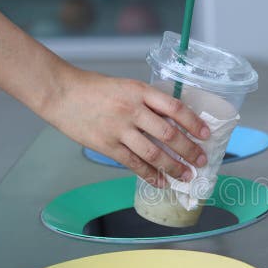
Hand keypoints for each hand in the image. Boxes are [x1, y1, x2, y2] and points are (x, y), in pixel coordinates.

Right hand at [43, 65, 209, 186]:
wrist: (61, 93)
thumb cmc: (94, 89)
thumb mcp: (127, 86)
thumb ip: (148, 102)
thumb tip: (174, 121)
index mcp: (140, 91)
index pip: (175, 107)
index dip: (194, 122)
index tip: (206, 134)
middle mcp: (132, 110)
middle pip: (168, 134)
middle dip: (189, 150)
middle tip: (201, 160)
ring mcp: (119, 129)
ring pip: (154, 153)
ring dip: (173, 167)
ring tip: (186, 175)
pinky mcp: (107, 145)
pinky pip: (133, 164)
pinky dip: (150, 175)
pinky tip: (160, 181)